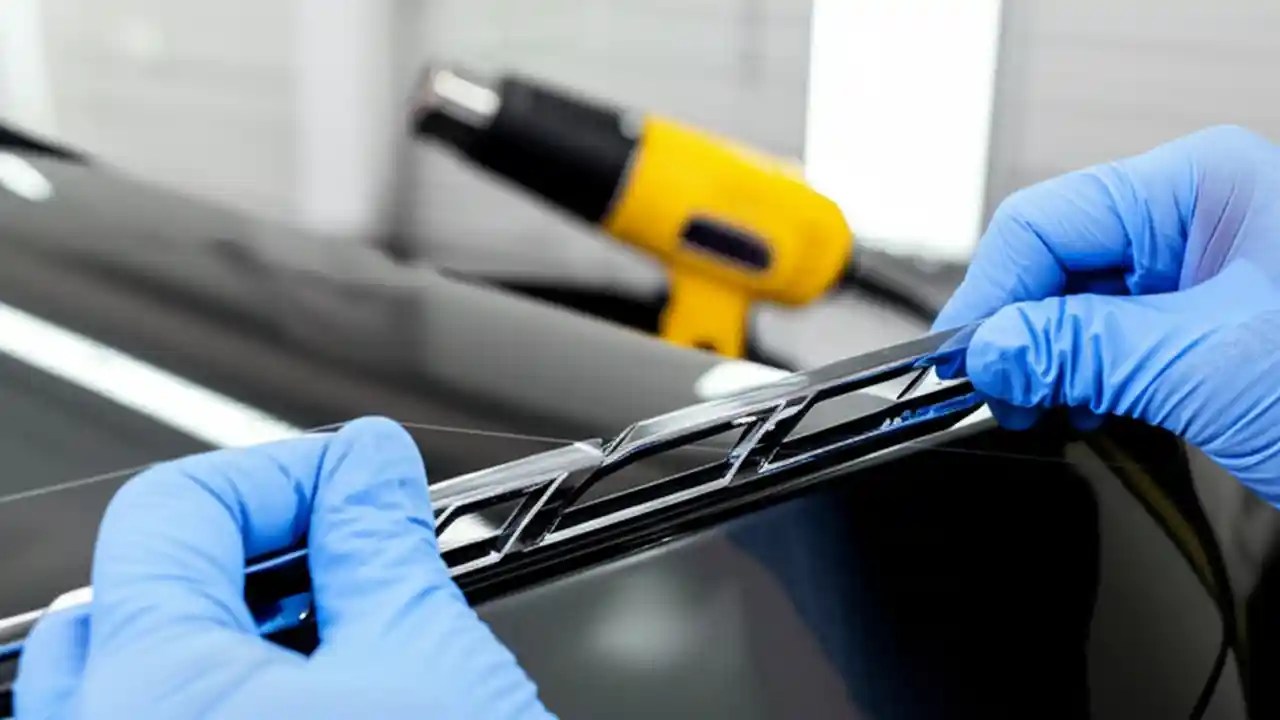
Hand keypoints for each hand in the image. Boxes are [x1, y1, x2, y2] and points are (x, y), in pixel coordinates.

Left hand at [15, 417, 554, 718]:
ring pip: (128, 670)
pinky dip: (212, 692)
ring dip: (231, 627)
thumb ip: (385, 542)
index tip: (359, 483)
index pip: (177, 509)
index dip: (287, 473)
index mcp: (155, 687)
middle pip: (140, 586)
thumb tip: (372, 464)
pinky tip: (302, 701)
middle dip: (255, 550)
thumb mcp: (431, 667)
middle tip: (346, 551)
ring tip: (333, 633)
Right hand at [934, 125, 1279, 504]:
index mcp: (1201, 187)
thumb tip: (988, 349)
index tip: (962, 360)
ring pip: (1077, 304)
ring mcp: (1197, 270)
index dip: (992, 294)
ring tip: (1040, 408)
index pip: (1047, 223)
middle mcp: (1194, 218)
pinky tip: (1077, 406)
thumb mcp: (1204, 364)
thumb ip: (1080, 350)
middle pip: (1057, 262)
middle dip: (1018, 331)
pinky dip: (1081, 375)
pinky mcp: (1199, 321)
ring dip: (1046, 359)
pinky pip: (1110, 336)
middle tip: (995, 394)